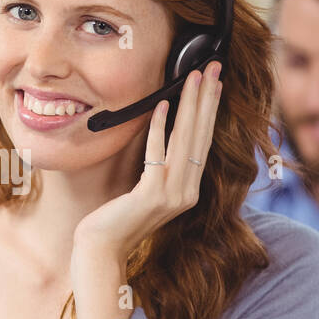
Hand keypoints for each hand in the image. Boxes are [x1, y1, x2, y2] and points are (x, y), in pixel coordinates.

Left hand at [72, 61, 223, 266]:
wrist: (102, 251)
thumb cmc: (117, 219)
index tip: (216, 83)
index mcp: (188, 190)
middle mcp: (187, 193)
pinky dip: (159, 129)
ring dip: (191, 105)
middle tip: (216, 68)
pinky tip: (162, 105)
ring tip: (196, 77)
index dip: (211, 111)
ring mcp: (172, 196)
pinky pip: (157, 155)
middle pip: (200, 136)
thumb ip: (158, 169)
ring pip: (185, 141)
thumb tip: (162, 133)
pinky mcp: (152, 196)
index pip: (203, 142)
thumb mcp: (144, 191)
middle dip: (208, 99)